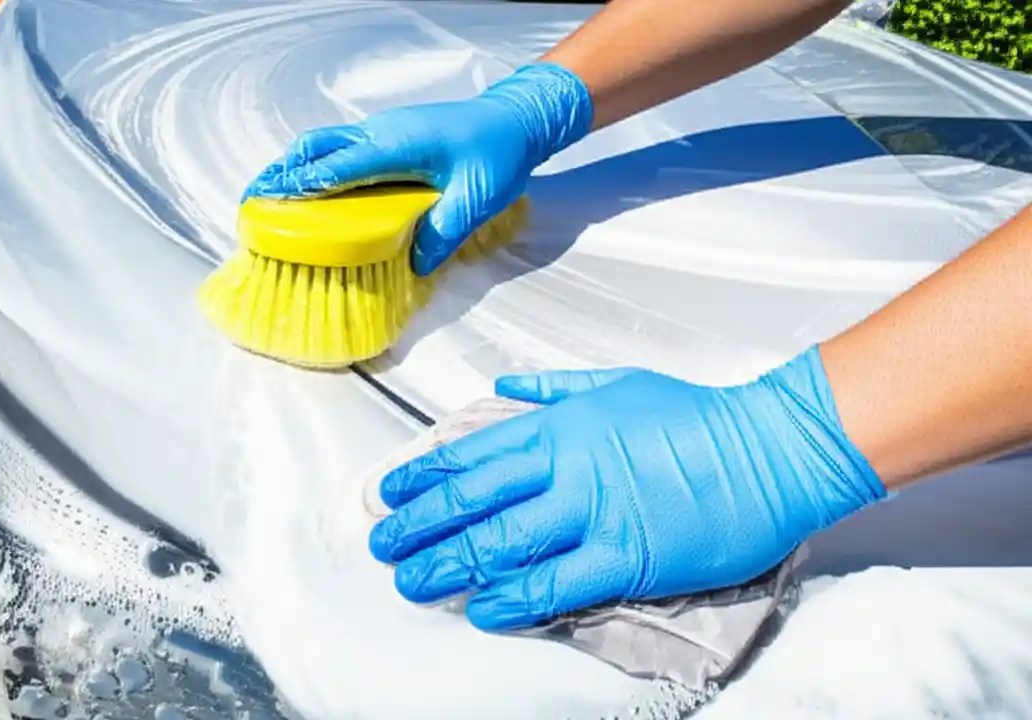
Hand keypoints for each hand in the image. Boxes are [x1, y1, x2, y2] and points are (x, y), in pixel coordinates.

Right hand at [242, 63, 592, 274]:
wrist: (516, 119)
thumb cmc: (498, 152)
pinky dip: (316, 167)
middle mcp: (381, 133)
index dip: (302, 184)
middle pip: (317, 148)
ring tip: (269, 198)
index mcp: (397, 144)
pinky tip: (311, 192)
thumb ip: (445, 231)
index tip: (268, 201)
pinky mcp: (387, 138)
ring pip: (324, 145)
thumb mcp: (478, 198)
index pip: (338, 165)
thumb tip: (415, 263)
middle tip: (252, 202)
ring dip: (295, 168)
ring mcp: (382, 132)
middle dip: (282, 173)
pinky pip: (340, 150)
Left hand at [367, 346, 885, 630]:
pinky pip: (556, 584)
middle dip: (419, 526)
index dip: (420, 478)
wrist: (768, 451)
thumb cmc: (696, 418)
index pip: (470, 453)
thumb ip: (552, 387)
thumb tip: (504, 386)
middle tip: (384, 547)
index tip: (388, 495)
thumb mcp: (616, 383)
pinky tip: (481, 610)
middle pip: (472, 501)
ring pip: (502, 543)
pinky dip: (513, 599)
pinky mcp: (626, 557)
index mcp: (559, 424)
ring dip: (450, 566)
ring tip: (413, 582)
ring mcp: (594, 513)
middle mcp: (566, 467)